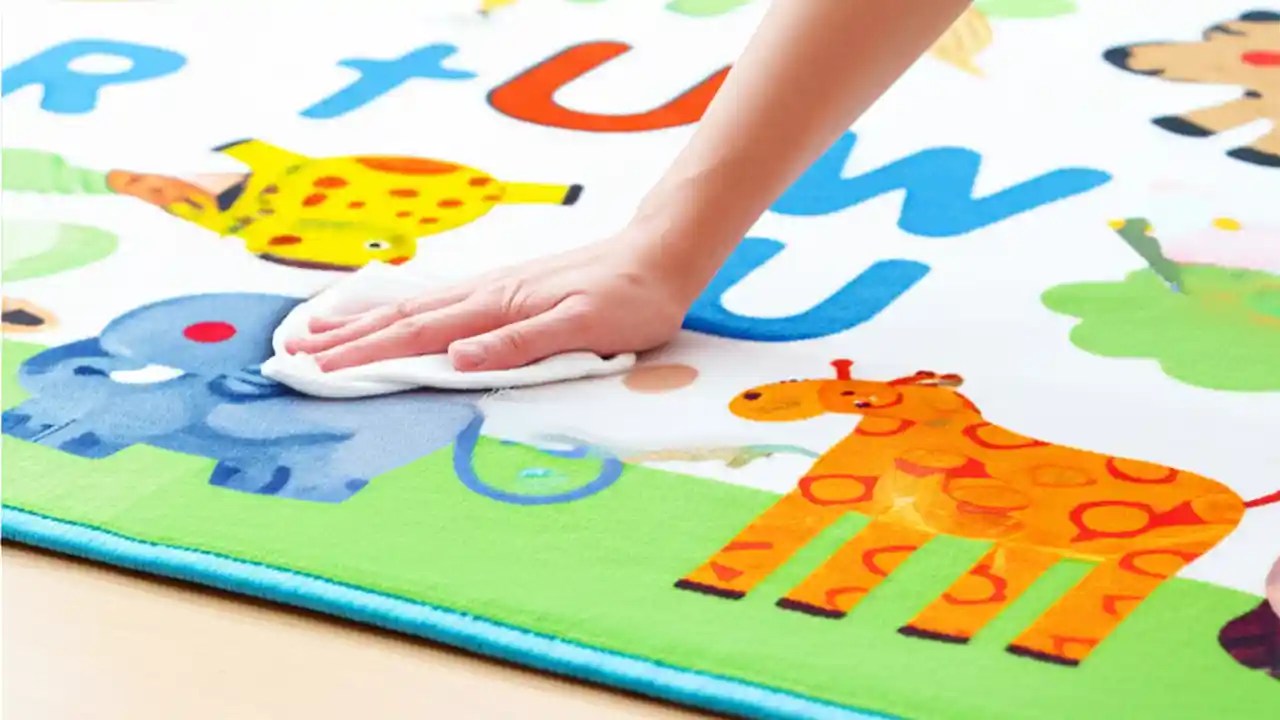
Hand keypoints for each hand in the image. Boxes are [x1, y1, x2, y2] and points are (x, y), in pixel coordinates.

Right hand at [284, 235, 697, 372]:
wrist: (660, 256)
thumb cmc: (630, 298)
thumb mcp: (583, 327)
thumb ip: (521, 343)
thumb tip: (455, 358)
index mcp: (497, 308)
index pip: (415, 336)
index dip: (364, 355)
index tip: (315, 370)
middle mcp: (485, 296)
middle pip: (401, 319)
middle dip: (345, 339)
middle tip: (291, 353)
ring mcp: (493, 290)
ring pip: (413, 308)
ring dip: (363, 322)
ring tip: (316, 327)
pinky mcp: (506, 291)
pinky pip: (437, 303)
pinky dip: (399, 310)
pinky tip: (390, 313)